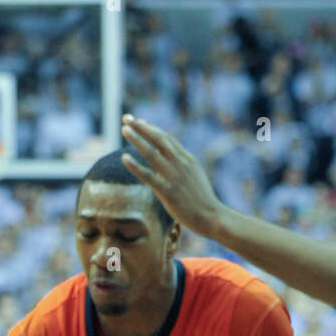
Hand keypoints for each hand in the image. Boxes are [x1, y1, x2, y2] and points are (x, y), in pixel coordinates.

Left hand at [120, 116, 227, 236]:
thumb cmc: (202, 200)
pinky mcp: (167, 192)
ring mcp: (174, 177)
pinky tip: (124, 157)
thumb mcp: (194, 176)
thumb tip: (165, 162)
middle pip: (158, 139)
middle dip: (141, 127)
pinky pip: (148, 176)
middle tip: (126, 118)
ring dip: (137, 139)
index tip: (139, 122)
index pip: (166, 138)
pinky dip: (135, 166)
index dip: (151, 129)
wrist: (211, 216)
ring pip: (152, 153)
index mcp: (187, 159)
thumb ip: (181, 166)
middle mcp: (180, 164)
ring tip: (124, 129)